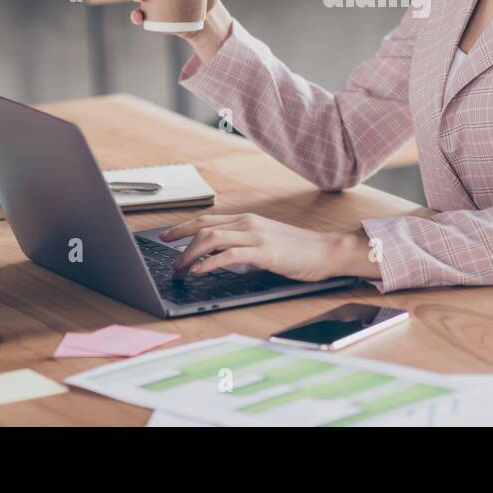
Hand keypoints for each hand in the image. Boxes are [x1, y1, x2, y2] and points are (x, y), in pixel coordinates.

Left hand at [162, 213, 367, 282]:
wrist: (325, 251)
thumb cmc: (299, 249)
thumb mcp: (266, 241)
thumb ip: (244, 244)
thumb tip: (219, 256)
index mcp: (248, 220)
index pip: (207, 220)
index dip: (183, 227)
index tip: (166, 236)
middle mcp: (248, 223)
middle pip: (204, 228)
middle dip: (181, 244)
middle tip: (170, 262)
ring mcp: (256, 236)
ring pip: (212, 239)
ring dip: (190, 255)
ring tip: (181, 270)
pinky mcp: (264, 252)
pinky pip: (229, 255)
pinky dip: (210, 263)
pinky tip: (200, 272)